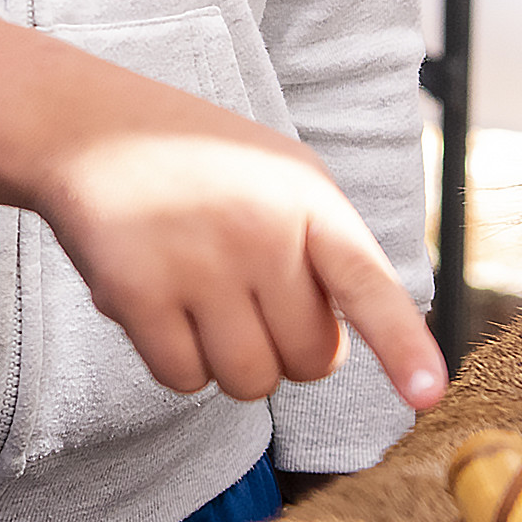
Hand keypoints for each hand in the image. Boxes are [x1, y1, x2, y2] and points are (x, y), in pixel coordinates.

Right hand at [0, 14, 447, 411]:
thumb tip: (335, 351)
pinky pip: (183, 380)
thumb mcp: (282, 178)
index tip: (429, 394)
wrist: (92, 127)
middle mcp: (260, 231)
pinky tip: (161, 306)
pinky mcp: (138, 294)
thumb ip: (326, 253)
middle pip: (308, 360)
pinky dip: (176, 363)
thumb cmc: (202, 166)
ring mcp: (198, 264)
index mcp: (310, 200)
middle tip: (249, 299)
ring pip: (249, 382)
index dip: (403, 343)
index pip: (367, 282)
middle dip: (286, 349)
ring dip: (230, 363)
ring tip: (204, 300)